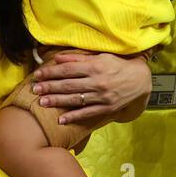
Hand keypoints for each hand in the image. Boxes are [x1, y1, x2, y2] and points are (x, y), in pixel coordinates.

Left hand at [32, 51, 150, 124]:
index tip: (38, 74)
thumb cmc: (118, 65)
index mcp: (95, 66)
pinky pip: (87, 113)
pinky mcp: (106, 108)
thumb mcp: (100, 57)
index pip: (68, 69)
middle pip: (69, 85)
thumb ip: (78, 58)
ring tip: (42, 103)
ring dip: (57, 101)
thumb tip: (58, 58)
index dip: (52, 72)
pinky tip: (61, 120)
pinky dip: (74, 117)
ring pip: (75, 99)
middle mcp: (97, 82)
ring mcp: (101, 97)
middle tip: (35, 89)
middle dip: (50, 87)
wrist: (140, 80)